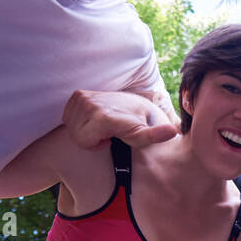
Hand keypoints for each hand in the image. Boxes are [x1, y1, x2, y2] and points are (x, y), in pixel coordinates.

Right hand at [62, 90, 178, 149]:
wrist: (138, 104)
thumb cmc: (141, 123)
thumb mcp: (146, 134)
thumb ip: (155, 136)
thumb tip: (172, 132)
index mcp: (102, 115)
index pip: (83, 141)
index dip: (96, 145)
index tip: (111, 139)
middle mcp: (89, 103)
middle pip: (76, 136)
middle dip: (91, 138)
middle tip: (108, 132)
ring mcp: (82, 97)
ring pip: (71, 127)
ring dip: (87, 130)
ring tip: (104, 125)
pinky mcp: (77, 95)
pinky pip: (68, 118)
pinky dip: (81, 121)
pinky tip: (97, 119)